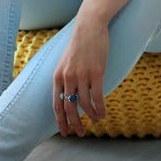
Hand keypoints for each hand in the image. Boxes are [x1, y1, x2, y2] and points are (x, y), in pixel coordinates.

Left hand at [52, 19, 108, 136]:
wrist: (89, 27)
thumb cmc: (79, 44)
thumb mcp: (65, 62)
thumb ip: (65, 78)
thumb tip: (69, 96)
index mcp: (58, 76)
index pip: (56, 104)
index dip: (60, 120)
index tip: (65, 132)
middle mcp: (68, 77)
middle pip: (69, 108)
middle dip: (75, 124)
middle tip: (81, 133)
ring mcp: (82, 76)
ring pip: (84, 105)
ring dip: (91, 117)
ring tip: (97, 121)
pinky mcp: (96, 73)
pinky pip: (97, 97)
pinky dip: (100, 109)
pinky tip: (103, 114)